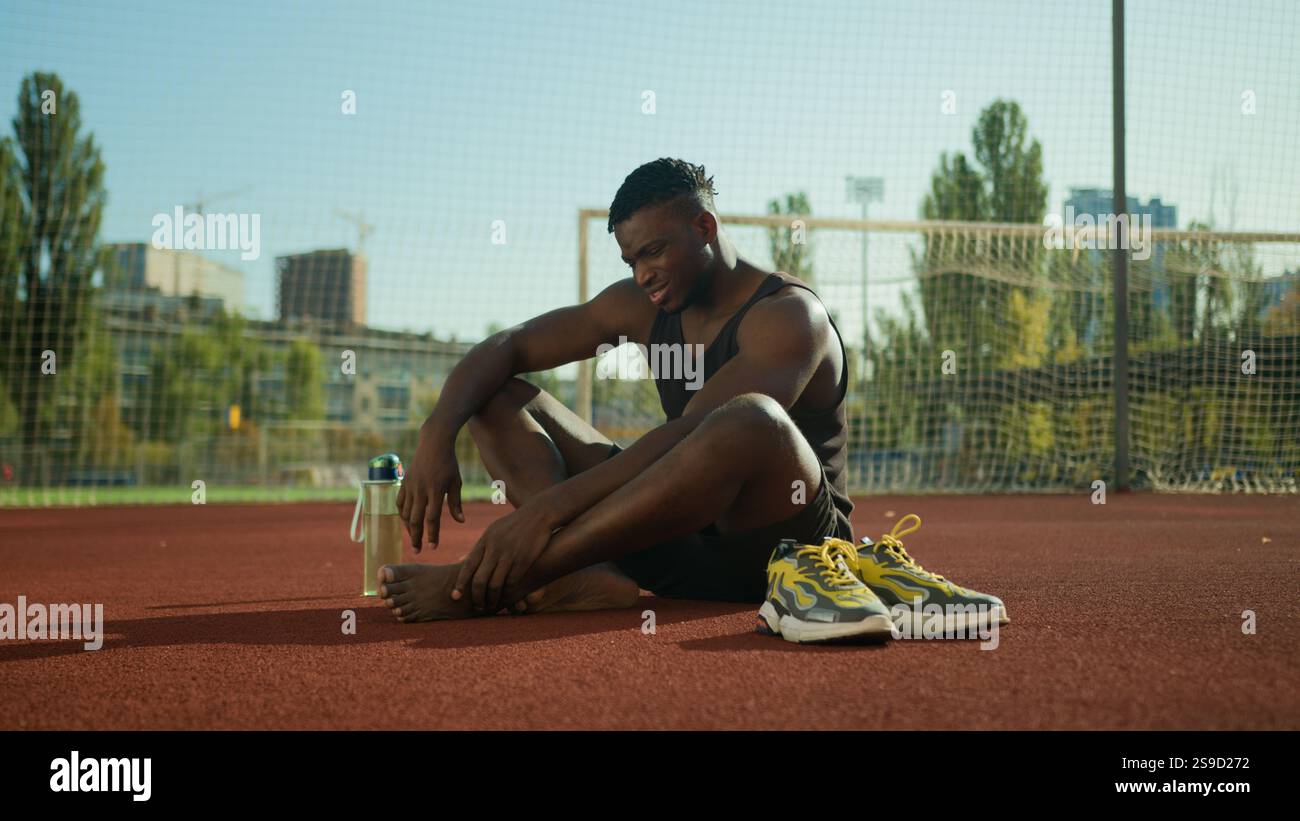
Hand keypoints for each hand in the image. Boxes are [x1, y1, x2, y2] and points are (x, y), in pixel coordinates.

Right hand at [397, 429, 464, 552]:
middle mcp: (420, 490)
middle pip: (415, 520)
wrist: (433, 443)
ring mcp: (410, 486)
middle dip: (416, 537)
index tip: (433, 547)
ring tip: (414, 538)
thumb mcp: (456, 482)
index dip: (432, 534)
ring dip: (408, 528)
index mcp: (435, 491)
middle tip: (417, 551)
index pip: (432, 518)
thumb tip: (461, 522)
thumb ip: (456, 503)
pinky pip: (399, 503)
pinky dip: (402, 514)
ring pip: (405, 513)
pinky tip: (406, 522)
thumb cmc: (449, 463)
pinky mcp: (404, 482)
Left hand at [453, 500, 557, 612]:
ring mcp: (510, 555)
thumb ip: (478, 547)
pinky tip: (507, 598)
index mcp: (485, 540)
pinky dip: (508, 593)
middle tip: (477, 607)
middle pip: (480, 579)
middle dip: (476, 597)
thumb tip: (461, 561)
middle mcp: (495, 548)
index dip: (460, 583)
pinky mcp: (524, 560)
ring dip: (492, 599)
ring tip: (491, 606)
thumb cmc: (514, 524)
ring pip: (495, 585)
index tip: (455, 597)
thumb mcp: (493, 530)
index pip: (468, 566)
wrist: (539, 514)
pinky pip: (512, 582)